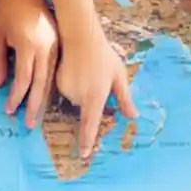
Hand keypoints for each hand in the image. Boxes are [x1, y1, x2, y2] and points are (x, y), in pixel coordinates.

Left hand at [0, 0, 58, 127]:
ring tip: (37, 113)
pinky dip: (50, 83)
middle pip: (41, 84)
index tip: (8, 110)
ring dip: (43, 96)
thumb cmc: (5, 10)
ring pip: (51, 77)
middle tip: (29, 124)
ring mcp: (56, 44)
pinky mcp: (60, 41)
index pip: (23, 80)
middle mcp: (46, 47)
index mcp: (28, 46)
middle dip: (34, 105)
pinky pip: (55, 67)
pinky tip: (45, 94)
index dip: (15, 97)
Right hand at [55, 18, 137, 156]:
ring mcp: (66, 90)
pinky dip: (73, 84)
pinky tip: (78, 70)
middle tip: (97, 80)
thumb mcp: (119, 76)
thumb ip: (124, 98)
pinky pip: (66, 90)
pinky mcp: (57, 82)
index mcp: (95, 97)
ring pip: (75, 98)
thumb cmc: (103, 56)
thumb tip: (133, 116)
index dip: (87, 141)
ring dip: (82, 90)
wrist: (80, 36)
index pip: (90, 125)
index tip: (84, 155)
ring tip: (88, 72)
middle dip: (91, 100)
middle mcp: (79, 97)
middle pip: (85, 109)